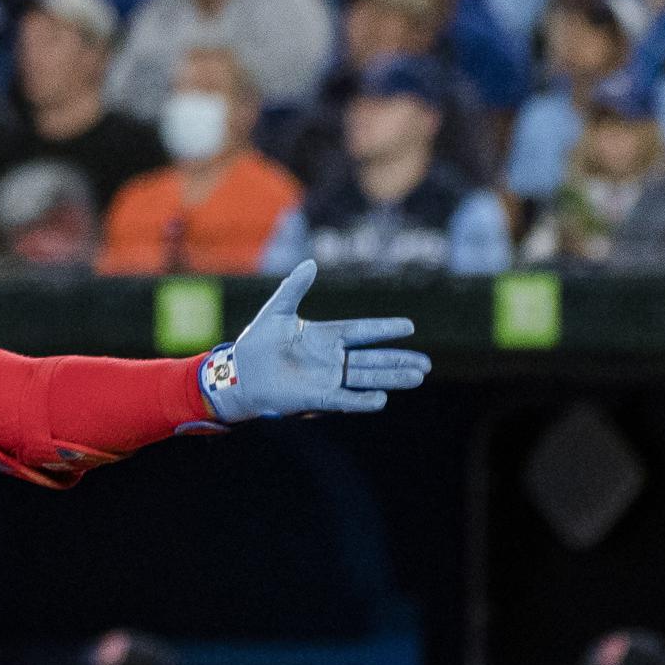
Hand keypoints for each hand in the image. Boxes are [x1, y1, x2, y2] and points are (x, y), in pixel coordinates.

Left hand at [199, 261, 430, 421]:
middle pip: (373, 359)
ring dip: (391, 378)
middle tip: (425, 364)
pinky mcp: (317, 398)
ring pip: (366, 378)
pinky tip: (381, 400)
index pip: (362, 332)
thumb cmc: (256, 343)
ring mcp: (326, 379)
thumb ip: (294, 288)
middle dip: (399, 361)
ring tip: (417, 378)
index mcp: (325, 337)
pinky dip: (362, 400)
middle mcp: (331, 359)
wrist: (238, 374)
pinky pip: (345, 399)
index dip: (384, 329)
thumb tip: (310, 263)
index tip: (409, 327)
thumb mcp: (276, 311)